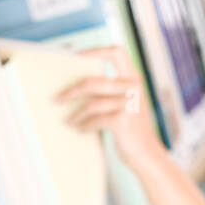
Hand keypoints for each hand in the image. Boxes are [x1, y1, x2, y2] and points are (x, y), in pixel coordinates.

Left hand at [53, 46, 162, 168]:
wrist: (147, 154)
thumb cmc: (133, 130)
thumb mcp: (128, 104)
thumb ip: (114, 90)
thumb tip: (81, 84)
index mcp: (134, 78)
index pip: (116, 52)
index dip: (96, 51)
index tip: (77, 56)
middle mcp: (133, 87)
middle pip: (93, 82)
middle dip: (72, 91)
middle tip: (58, 99)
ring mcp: (128, 103)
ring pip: (91, 103)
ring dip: (76, 114)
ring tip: (68, 121)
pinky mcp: (122, 120)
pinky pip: (95, 119)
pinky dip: (85, 125)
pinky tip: (81, 129)